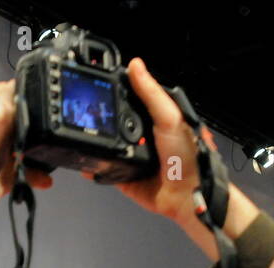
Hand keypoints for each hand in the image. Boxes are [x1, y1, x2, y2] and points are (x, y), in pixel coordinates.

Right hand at [28, 59, 257, 258]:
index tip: (102, 84)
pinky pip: (106, 171)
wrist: (187, 194)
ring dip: (99, 142)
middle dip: (104, 119)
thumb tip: (136, 66)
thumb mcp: (170, 116)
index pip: (135, 100)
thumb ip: (151, 93)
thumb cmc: (189, 156)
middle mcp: (146, 138)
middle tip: (88, 112)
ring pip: (110, 146)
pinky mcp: (126, 178)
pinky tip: (88, 162)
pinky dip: (96, 168)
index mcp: (158, 119)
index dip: (120, 91)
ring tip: (84, 133)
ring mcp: (135, 158)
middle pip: (118, 123)